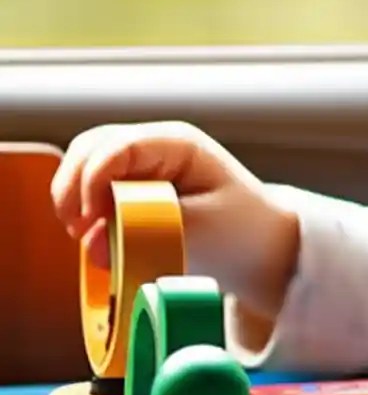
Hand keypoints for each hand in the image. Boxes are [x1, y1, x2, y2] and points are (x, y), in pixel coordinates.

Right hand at [50, 121, 298, 319]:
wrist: (267, 250)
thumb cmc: (245, 234)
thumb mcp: (202, 231)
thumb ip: (145, 234)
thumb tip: (93, 244)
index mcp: (178, 144)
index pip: (118, 146)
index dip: (92, 179)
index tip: (88, 218)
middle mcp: (156, 148)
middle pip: (91, 149)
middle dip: (73, 187)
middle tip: (76, 228)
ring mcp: (144, 168)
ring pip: (87, 170)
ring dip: (77, 201)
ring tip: (85, 236)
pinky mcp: (137, 192)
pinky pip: (98, 194)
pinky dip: (90, 215)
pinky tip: (96, 239)